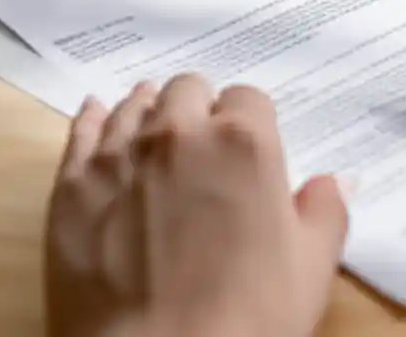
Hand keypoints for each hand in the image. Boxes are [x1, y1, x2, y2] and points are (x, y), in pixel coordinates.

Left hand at [43, 74, 347, 336]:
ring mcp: (118, 156)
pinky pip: (81, 131)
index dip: (252, 122)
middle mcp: (177, 134)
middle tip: (205, 147)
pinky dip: (94, 119)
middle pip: (187, 90)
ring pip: (133, 106)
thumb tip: (334, 182)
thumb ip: (324, 212)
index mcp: (244, 143)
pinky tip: (98, 114)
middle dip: (199, 109)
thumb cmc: (247, 318)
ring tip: (155, 123)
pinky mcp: (70, 185)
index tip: (251, 151)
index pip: (249, 99)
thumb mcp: (310, 268)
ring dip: (149, 110)